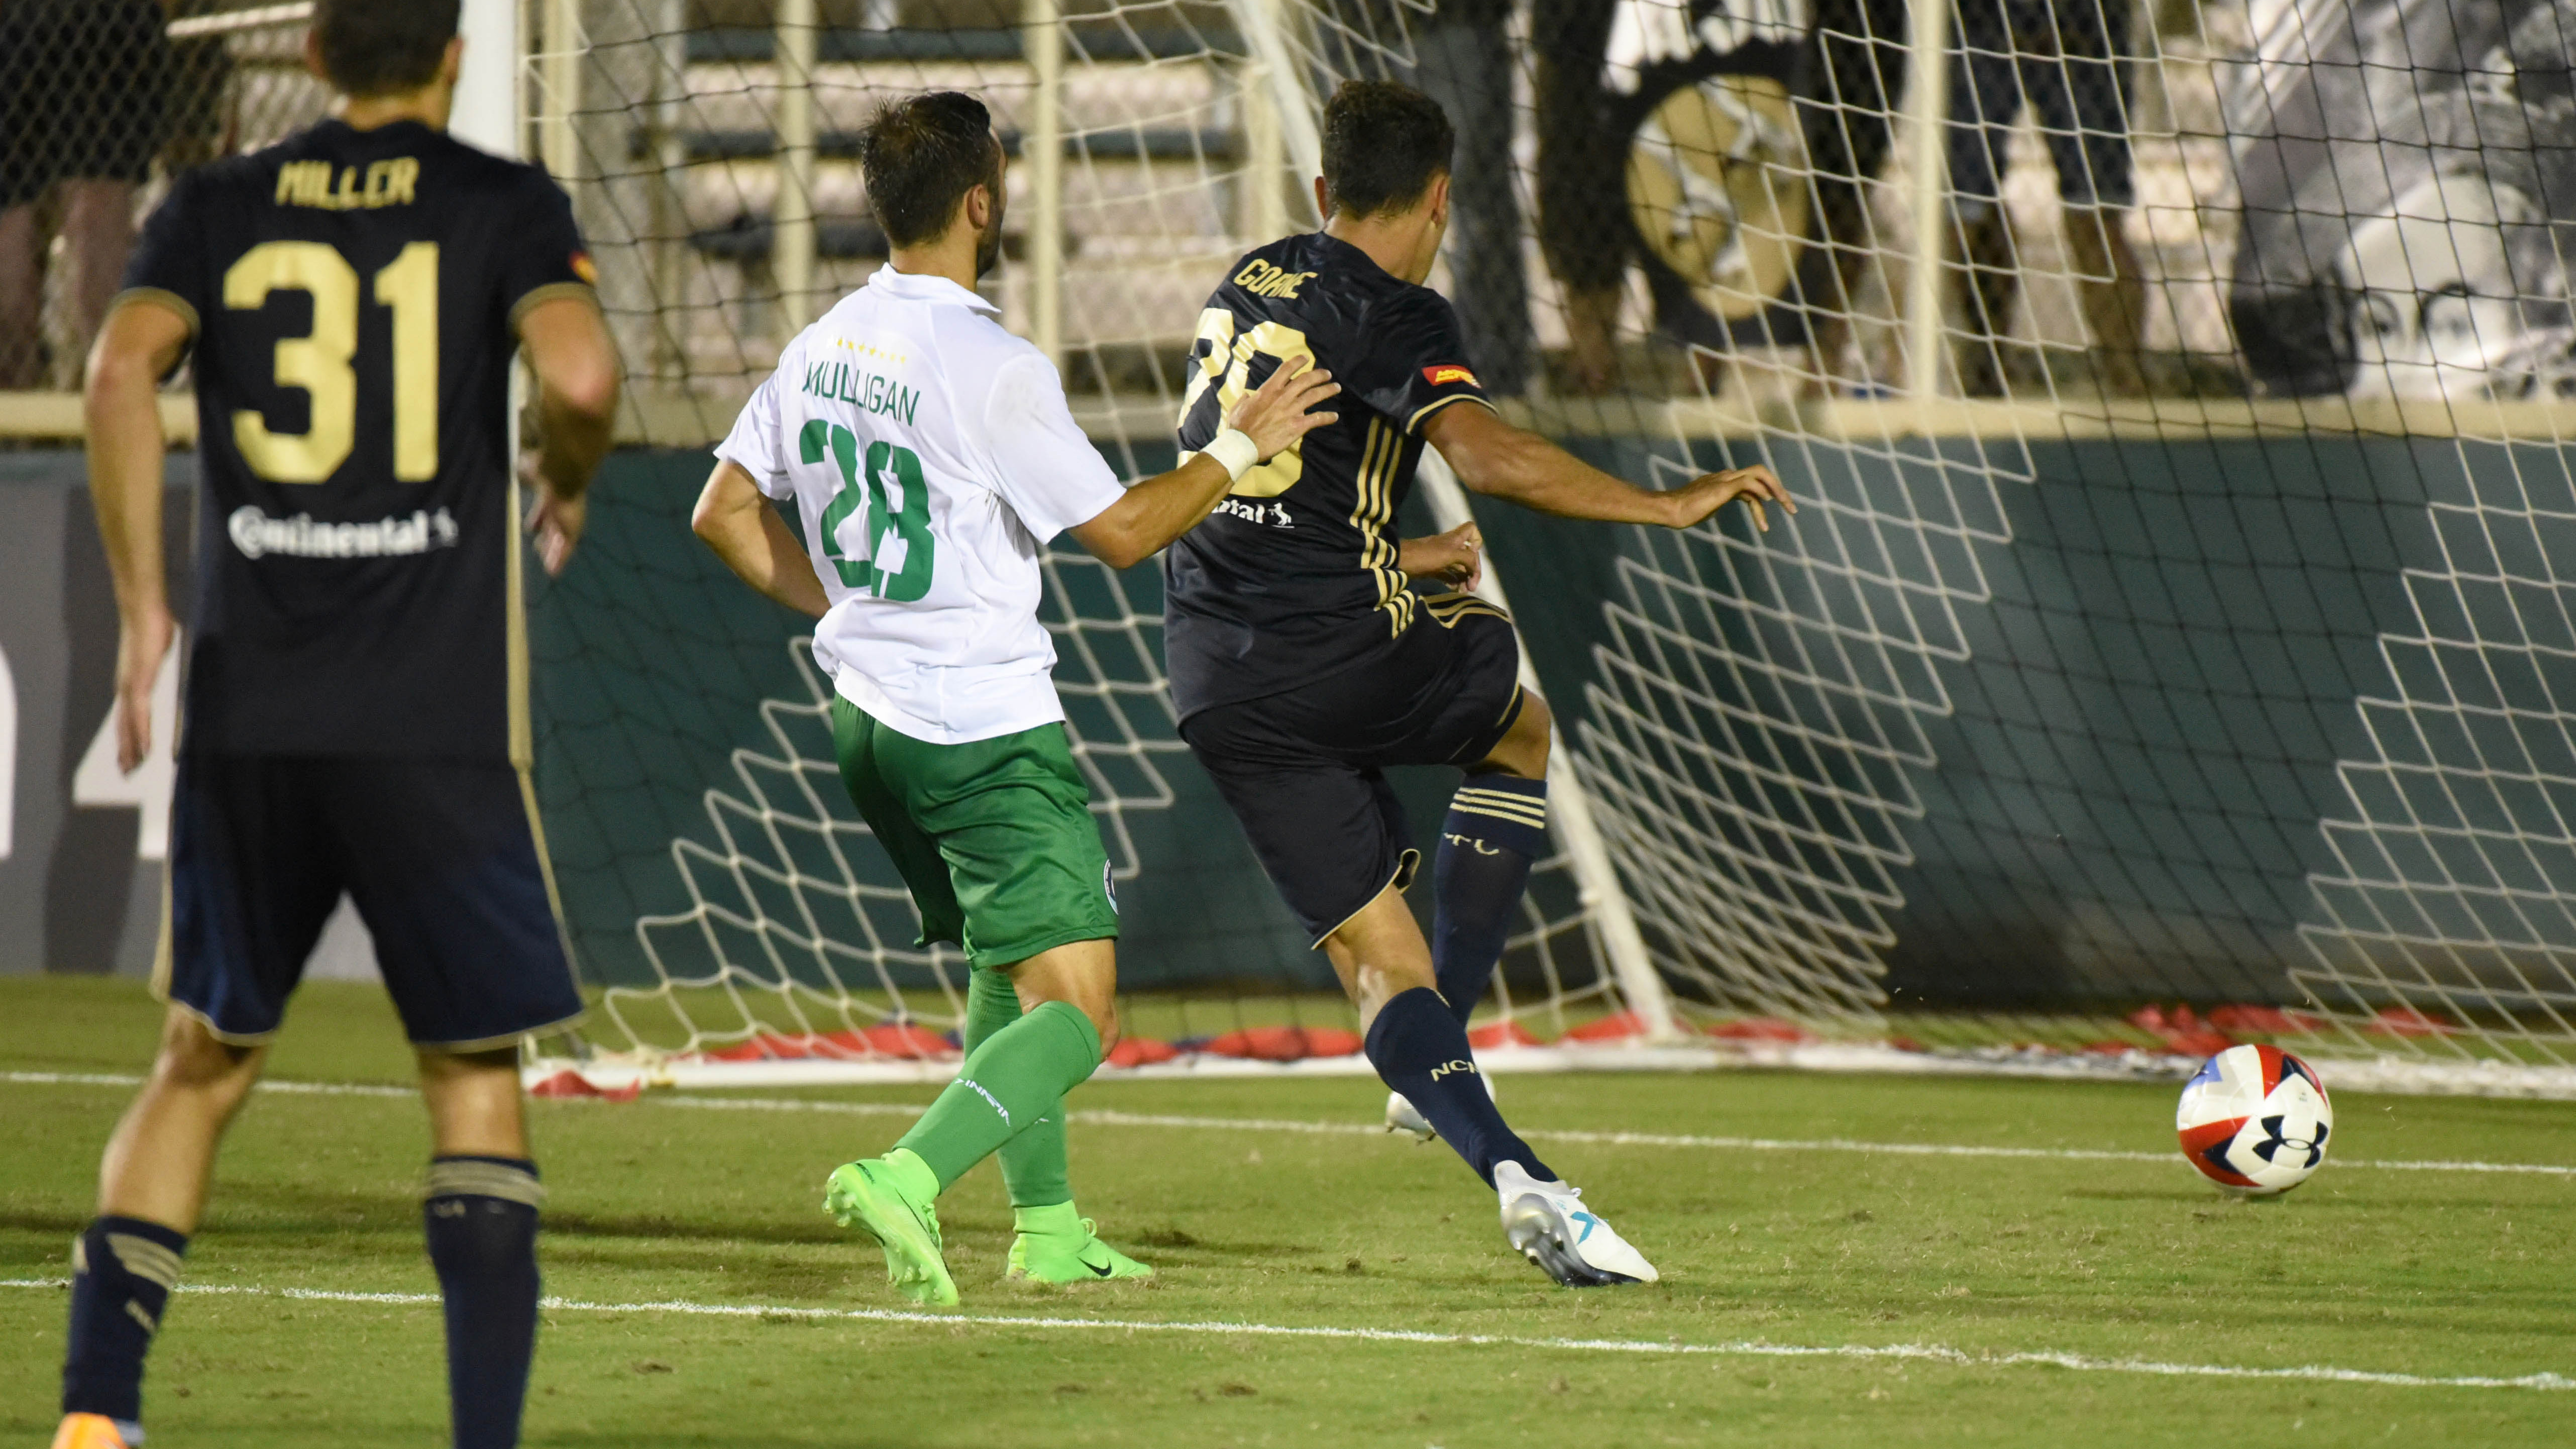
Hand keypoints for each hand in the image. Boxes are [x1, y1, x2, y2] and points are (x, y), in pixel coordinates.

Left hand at [114, 604, 175, 773]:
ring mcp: (130, 687)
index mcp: (131, 681)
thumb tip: (167, 661)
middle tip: (126, 771)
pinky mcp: (139, 685)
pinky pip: (139, 717)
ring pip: (128, 726)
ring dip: (130, 749)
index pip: (127, 715)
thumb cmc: (154, 626)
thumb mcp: (158, 651)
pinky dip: (141, 736)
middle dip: (125, 749)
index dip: (128, 736)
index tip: (129, 753)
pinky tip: (145, 750)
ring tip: (132, 768)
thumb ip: (159, 662)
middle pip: (123, 726)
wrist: (144, 611)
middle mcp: (125, 687)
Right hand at [523, 453, 587, 575]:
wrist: (563, 478)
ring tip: (549, 568)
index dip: (537, 518)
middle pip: (553, 529)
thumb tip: (519, 461)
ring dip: (553, 554)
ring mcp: (567, 522)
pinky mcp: (571, 531)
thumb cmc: (546, 471)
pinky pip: (564, 549)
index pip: (544, 511)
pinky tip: (553, 571)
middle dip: (548, 540)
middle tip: (540, 550)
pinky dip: (559, 560)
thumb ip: (526, 467)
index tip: (530, 527)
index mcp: (551, 498)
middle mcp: (560, 511)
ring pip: (559, 542)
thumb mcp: (533, 468)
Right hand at [1225, 357, 1339, 461]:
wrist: (1244, 445)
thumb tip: (1247, 396)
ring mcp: (1291, 411)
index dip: (1298, 361)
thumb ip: (1245, 399)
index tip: (1306, 358)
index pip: (1286, 369)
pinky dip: (1328, 417)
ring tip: (1336, 387)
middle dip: (1319, 375)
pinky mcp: (1297, 426)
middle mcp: (1282, 396)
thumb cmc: (1238, 427)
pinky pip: (1317, 418)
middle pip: (1306, 380)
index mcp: (1268, 389)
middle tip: (1327, 374)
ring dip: (1327, 390)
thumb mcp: (1239, 407)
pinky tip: (1334, 416)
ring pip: (1314, 395)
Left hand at [1402, 521, 1482, 591]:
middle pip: (1468, 555)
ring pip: (1459, 567)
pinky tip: (1455, 590)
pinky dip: (1453, 582)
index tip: (1474, 555)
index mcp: (1455, 539)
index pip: (1472, 530)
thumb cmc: (1425, 556)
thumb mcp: (1450, 554)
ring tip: (1464, 591)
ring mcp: (1441, 558)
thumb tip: (1475, 568)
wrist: (1399, 562)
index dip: (1477, 541)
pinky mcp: (1433, 569)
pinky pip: (1448, 575)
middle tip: (1472, 587)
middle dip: (1473, 571)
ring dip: (1464, 579)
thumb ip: (1467, 558)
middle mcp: (1450, 546)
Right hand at [1667, 463, 1795, 532]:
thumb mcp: (1705, 507)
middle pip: (1761, 473)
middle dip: (1779, 488)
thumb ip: (1715, 504)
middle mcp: (1726, 475)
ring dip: (1777, 491)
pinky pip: (1748, 484)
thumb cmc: (1682, 512)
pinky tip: (1768, 506)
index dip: (1766, 493)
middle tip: (1791, 507)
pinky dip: (1762, 493)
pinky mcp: (1722, 487)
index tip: (1773, 510)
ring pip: (1759, 475)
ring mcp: (1724, 479)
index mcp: (1723, 480)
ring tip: (1788, 508)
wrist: (1669, 510)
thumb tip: (1715, 508)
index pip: (1752, 482)